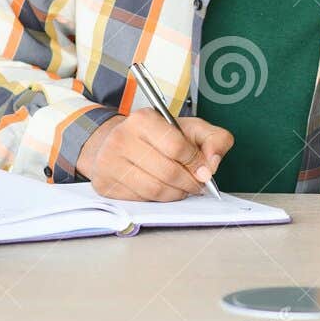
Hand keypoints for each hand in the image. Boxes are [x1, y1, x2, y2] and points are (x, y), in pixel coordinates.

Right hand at [76, 109, 233, 200]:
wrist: (116, 143)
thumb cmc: (157, 137)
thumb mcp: (190, 128)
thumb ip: (214, 139)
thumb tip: (212, 164)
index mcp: (143, 120)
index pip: (177, 147)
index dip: (195, 163)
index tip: (203, 170)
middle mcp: (122, 139)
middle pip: (167, 172)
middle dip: (189, 183)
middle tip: (196, 184)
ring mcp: (109, 163)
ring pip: (154, 191)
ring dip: (176, 194)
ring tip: (182, 188)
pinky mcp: (105, 185)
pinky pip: (140, 201)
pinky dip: (158, 200)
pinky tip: (163, 190)